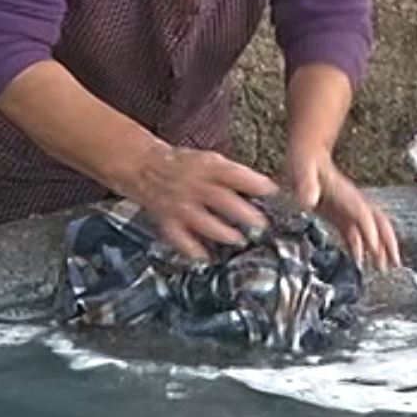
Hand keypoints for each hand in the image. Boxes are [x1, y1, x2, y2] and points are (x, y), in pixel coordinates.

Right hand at [120, 144, 278, 261]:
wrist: (145, 166)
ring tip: (237, 240)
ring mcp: (180, 204)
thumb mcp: (209, 160)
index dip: (254, 183)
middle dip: (243, 213)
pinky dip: (191, 249)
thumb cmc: (182, 164)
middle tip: (261, 224)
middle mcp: (194, 186)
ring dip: (222, 232)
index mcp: (207, 167)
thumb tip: (262, 190)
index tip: (271, 193)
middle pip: (222, 199)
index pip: (234, 174)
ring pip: (202, 221)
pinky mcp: (167, 220)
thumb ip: (232, 175)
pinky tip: (204, 256)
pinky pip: (179, 237)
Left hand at [288, 153, 401, 269]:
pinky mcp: (340, 215)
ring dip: (379, 249)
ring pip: (371, 230)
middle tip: (394, 264)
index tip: (375, 249)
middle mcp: (353, 202)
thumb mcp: (302, 171)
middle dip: (388, 242)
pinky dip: (360, 248)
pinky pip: (355, 233)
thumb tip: (309, 200)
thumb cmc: (305, 163)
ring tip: (383, 269)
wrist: (307, 156)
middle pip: (379, 222)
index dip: (370, 231)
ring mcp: (348, 209)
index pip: (363, 214)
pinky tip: (359, 263)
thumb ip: (306, 184)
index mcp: (346, 194)